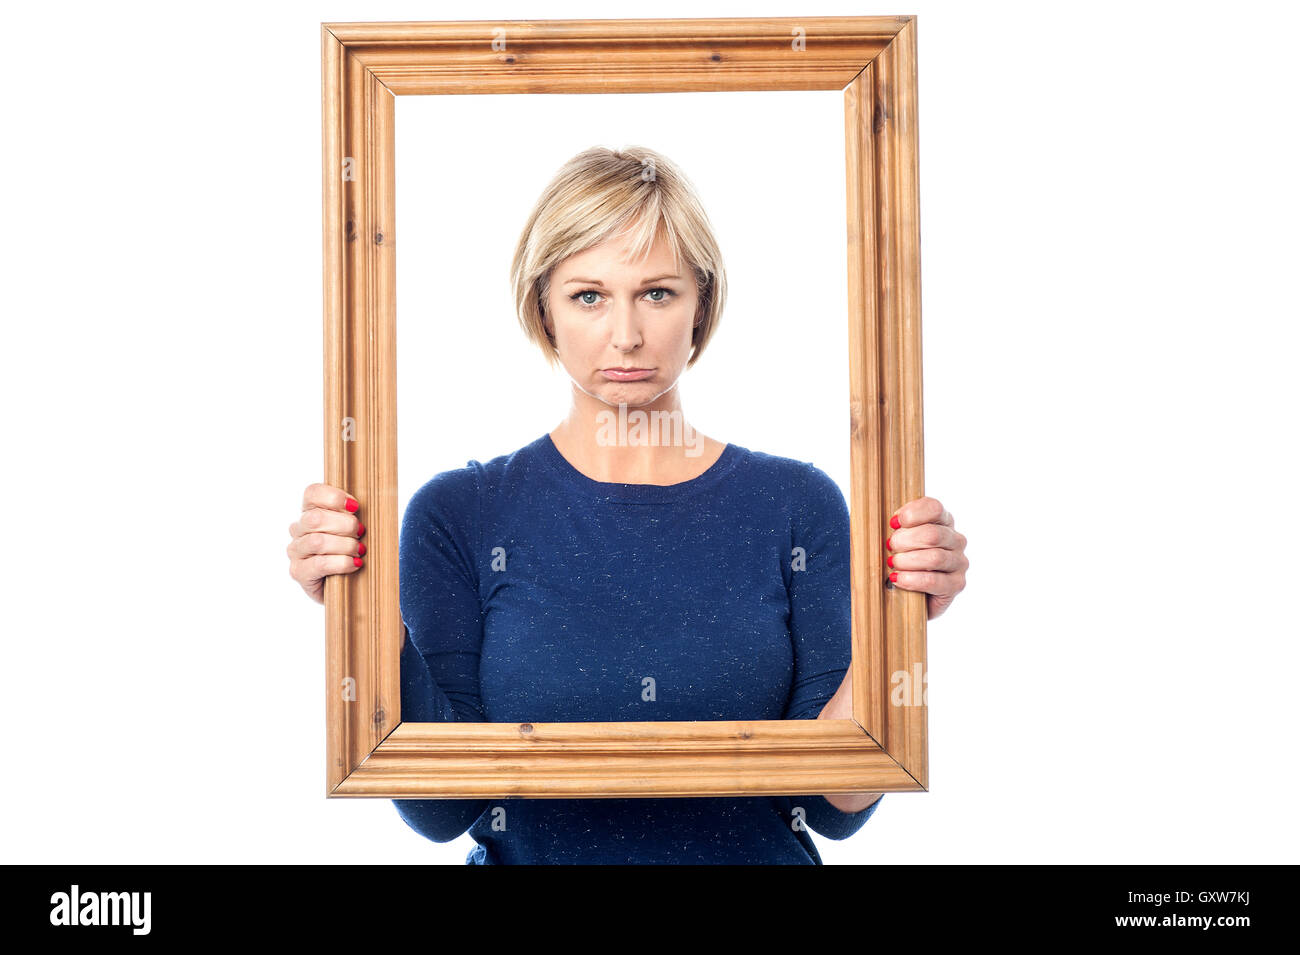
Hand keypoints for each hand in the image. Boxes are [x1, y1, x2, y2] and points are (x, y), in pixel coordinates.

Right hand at [287, 483, 365, 603]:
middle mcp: (298, 530)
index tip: (355, 506)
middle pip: (315, 518)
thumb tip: (372, 501)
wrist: (346, 589)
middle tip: (361, 532)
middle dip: (345, 525)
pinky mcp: (299, 572)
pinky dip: (342, 563)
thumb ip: (355, 514)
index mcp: (310, 512)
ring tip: (359, 550)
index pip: (312, 493)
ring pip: (318, 541)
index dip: (334, 497)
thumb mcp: (355, 528)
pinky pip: (320, 564)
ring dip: (345, 545)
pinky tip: (355, 564)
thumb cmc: (353, 551)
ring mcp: (296, 552)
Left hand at [885, 496, 966, 619]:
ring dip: (907, 561)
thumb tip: (893, 522)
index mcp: (943, 521)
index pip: (934, 508)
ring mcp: (958, 563)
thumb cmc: (902, 561)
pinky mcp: (955, 585)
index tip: (893, 523)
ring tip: (893, 564)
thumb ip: (899, 527)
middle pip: (932, 534)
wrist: (911, 596)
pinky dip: (912, 579)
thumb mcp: (899, 539)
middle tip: (890, 547)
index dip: (912, 513)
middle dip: (905, 541)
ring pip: (934, 558)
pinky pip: (933, 581)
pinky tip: (897, 579)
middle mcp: (955, 540)